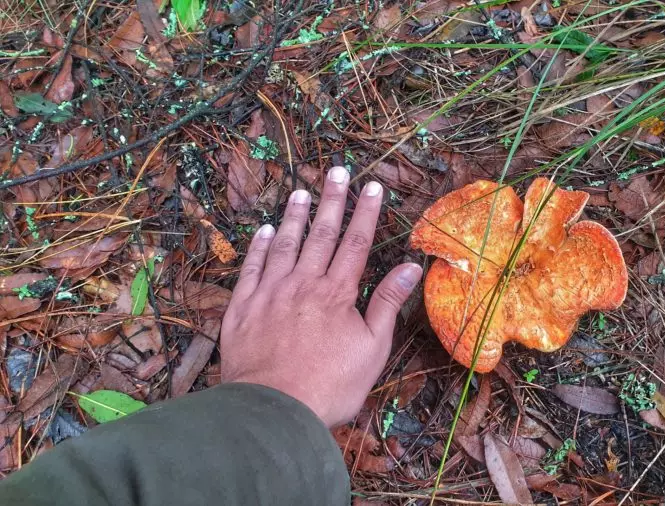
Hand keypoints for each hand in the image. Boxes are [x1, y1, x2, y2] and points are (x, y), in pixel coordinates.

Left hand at [220, 166, 422, 426]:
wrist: (273, 411)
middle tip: (337, 170)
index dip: (366, 213)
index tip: (373, 187)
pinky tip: (265, 231)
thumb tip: (410, 266)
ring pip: (284, 244)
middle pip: (321, 234)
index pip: (356, 243)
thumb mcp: (372, 349)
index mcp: (337, 293)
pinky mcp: (243, 308)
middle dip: (331, 200)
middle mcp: (303, 283)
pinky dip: (259, 247)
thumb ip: (387, 304)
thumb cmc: (330, 385)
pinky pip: (252, 268)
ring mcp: (270, 293)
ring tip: (300, 191)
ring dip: (294, 216)